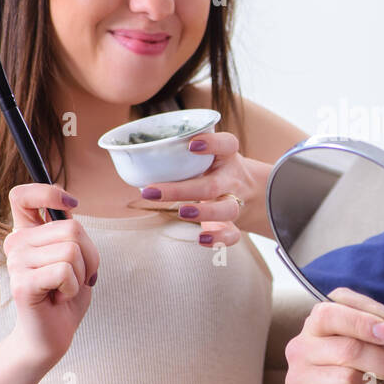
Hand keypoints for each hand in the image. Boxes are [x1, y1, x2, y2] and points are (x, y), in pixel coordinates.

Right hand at [4, 183, 99, 370]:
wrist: (52, 335)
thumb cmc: (65, 295)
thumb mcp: (74, 256)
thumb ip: (69, 232)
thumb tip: (69, 207)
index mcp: (27, 233)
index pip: (23, 195)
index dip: (48, 192)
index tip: (71, 205)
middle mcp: (16, 243)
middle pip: (72, 228)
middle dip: (90, 255)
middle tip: (77, 277)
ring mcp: (16, 263)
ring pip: (72, 250)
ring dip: (81, 274)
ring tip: (65, 288)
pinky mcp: (22, 283)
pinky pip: (65, 271)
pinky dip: (73, 287)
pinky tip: (59, 298)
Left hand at [138, 131, 264, 247]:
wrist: (247, 189)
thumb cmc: (213, 168)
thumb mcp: (207, 155)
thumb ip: (182, 154)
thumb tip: (136, 155)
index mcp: (226, 157)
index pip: (227, 145)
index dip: (212, 143)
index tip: (191, 145)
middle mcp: (231, 179)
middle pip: (212, 185)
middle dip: (180, 190)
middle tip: (152, 192)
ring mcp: (235, 201)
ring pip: (226, 209)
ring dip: (204, 212)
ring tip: (182, 213)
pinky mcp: (233, 223)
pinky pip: (233, 234)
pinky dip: (219, 238)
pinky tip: (201, 239)